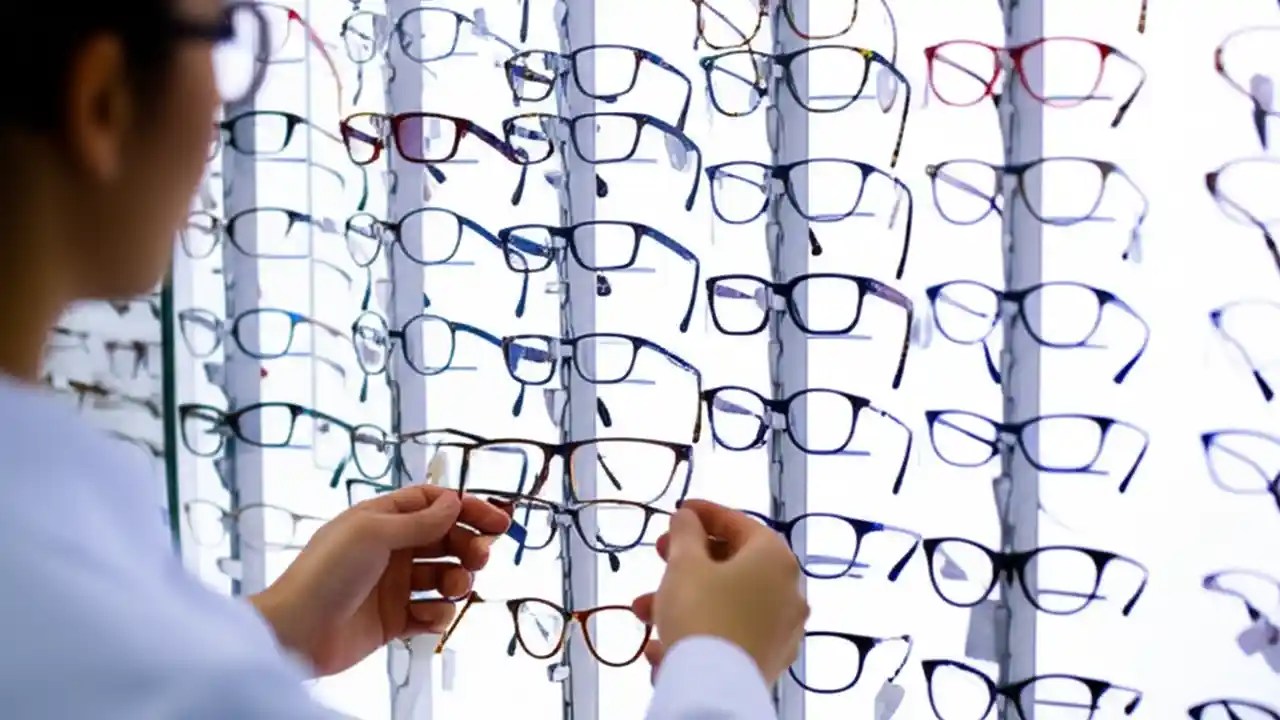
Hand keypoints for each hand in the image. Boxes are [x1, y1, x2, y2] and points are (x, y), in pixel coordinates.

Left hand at [250, 485, 509, 675]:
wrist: (295, 634)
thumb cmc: (324, 574)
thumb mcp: (372, 534)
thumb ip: (420, 520)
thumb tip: (454, 501)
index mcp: (382, 520)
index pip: (434, 504)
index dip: (467, 509)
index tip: (498, 521)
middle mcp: (390, 549)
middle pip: (445, 539)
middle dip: (468, 547)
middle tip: (480, 558)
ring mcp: (393, 586)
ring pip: (443, 577)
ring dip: (457, 581)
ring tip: (453, 589)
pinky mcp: (394, 620)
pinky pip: (431, 613)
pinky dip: (436, 615)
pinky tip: (425, 617)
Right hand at [631, 499, 806, 685]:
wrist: (715, 689)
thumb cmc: (701, 612)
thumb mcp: (684, 564)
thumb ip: (685, 533)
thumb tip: (688, 517)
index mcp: (775, 558)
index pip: (740, 523)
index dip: (705, 513)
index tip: (679, 511)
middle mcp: (789, 591)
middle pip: (733, 565)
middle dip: (686, 564)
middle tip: (658, 556)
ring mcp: (782, 629)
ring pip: (726, 604)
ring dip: (682, 602)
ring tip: (644, 614)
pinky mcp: (769, 661)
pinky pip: (730, 635)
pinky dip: (699, 632)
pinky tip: (663, 648)